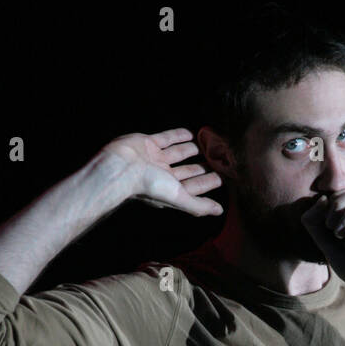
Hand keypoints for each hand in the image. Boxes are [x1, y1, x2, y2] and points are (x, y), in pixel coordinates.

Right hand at [99, 129, 223, 216]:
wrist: (123, 167)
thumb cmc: (150, 186)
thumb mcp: (179, 198)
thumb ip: (199, 206)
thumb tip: (219, 211)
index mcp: (169, 190)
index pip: (193, 187)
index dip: (206, 183)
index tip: (221, 178)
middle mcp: (162, 175)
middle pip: (186, 171)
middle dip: (200, 169)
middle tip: (216, 162)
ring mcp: (154, 159)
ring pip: (176, 154)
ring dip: (189, 151)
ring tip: (204, 147)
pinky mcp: (147, 143)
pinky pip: (165, 138)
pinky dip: (177, 136)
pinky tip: (190, 134)